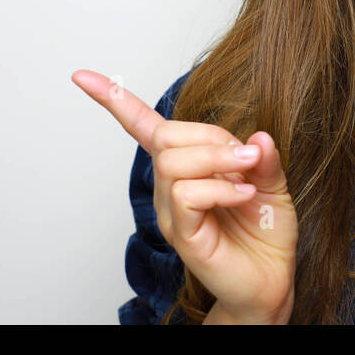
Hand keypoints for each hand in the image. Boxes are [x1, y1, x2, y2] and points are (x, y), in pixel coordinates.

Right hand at [72, 70, 296, 323]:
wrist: (272, 279)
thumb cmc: (266, 231)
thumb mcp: (272, 182)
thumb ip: (263, 157)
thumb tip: (257, 135)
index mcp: (187, 165)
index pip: (143, 126)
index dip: (114, 99)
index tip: (81, 75)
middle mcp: (170, 186)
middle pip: (165, 135)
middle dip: (209, 136)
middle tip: (246, 156)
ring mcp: (172, 210)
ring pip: (173, 162)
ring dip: (217, 160)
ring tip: (247, 178)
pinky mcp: (181, 233)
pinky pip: (187, 194)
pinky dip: (220, 188)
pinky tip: (242, 195)